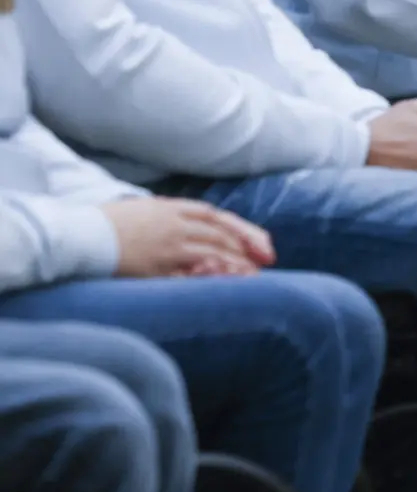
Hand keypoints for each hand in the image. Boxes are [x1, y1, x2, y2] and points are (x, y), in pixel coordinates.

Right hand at [101, 198, 273, 278]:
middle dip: (246, 248)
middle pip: (221, 235)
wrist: (78, 234)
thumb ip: (170, 216)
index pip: (218, 218)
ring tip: (252, 275)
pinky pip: (190, 273)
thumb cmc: (107, 224)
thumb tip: (194, 228)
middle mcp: (174, 225)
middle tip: (264, 261)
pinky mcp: (155, 267)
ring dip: (235, 264)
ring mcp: (166, 246)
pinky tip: (225, 283)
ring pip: (212, 253)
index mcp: (171, 208)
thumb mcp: (143, 210)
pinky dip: (211, 277)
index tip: (262, 244)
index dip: (244, 230)